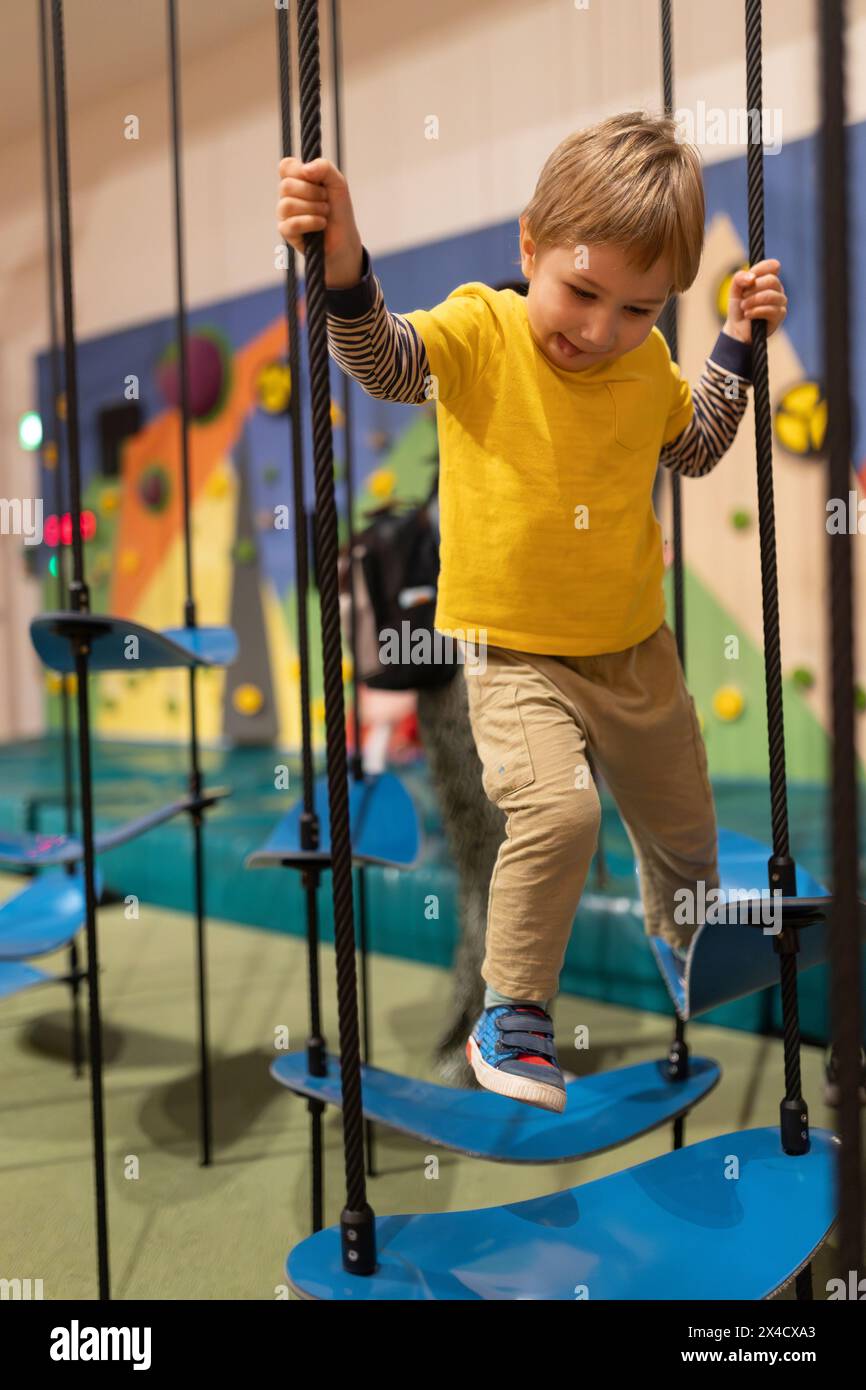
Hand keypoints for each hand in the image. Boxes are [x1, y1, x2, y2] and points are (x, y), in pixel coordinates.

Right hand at [276, 156, 363, 287]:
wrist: (345, 240)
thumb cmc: (339, 211)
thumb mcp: (338, 183)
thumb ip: (324, 167)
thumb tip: (305, 169)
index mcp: (296, 180)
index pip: (285, 166)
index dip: (300, 170)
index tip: (315, 179)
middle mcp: (287, 195)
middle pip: (286, 186)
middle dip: (313, 193)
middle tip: (326, 200)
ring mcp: (284, 214)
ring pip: (287, 204)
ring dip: (313, 208)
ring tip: (325, 213)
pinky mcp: (286, 232)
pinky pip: (292, 223)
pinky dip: (311, 222)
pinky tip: (321, 224)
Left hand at [723, 258, 787, 342]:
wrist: (737, 329)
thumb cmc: (739, 307)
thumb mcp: (735, 290)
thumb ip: (739, 278)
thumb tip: (752, 279)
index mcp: (769, 279)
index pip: (773, 265)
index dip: (760, 269)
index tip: (749, 280)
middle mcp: (778, 289)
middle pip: (772, 280)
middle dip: (753, 289)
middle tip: (743, 297)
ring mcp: (780, 302)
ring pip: (770, 295)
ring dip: (752, 301)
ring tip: (744, 307)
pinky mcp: (779, 316)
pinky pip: (770, 310)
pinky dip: (755, 311)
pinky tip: (748, 315)